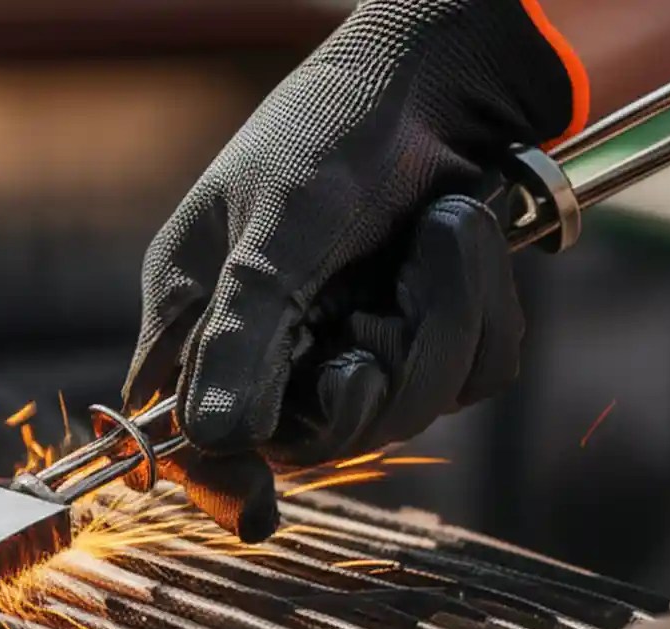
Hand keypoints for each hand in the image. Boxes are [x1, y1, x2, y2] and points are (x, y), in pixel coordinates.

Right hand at [124, 0, 587, 538]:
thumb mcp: (276, 228)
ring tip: (438, 232)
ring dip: (441, 321)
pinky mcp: (424, 337)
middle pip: (314, 440)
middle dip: (370, 379)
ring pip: (406, 410)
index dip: (218, 479)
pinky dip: (481, 314)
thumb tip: (211, 438)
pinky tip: (458, 241)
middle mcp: (272, 343)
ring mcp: (351, 343)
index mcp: (201, 315)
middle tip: (379, 313)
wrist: (437, 78)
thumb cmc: (331, 130)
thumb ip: (240, 332)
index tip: (258, 509)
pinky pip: (467, 376)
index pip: (188, 430)